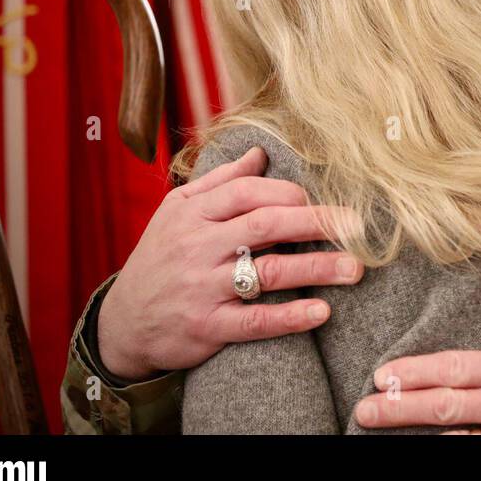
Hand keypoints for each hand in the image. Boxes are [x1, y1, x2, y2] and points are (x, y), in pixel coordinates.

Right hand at [97, 147, 363, 380]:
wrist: (122, 324)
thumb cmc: (160, 258)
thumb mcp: (177, 212)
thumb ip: (220, 181)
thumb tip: (260, 152)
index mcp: (194, 214)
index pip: (248, 192)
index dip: (290, 193)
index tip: (322, 201)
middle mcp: (198, 247)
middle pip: (266, 225)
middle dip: (316, 223)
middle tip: (357, 226)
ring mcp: (202, 288)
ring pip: (267, 272)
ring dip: (317, 268)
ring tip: (355, 268)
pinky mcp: (207, 327)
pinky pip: (254, 321)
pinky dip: (289, 317)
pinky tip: (321, 312)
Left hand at [354, 258, 480, 433]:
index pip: (455, 370)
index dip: (414, 374)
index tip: (382, 374)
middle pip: (445, 408)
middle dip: (399, 409)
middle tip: (364, 410)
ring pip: (461, 439)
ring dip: (420, 436)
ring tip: (384, 432)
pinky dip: (462, 451)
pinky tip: (438, 449)